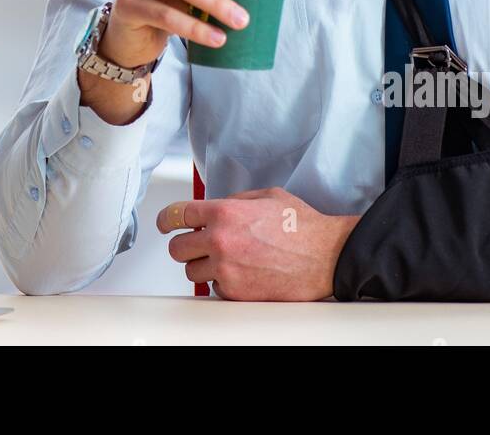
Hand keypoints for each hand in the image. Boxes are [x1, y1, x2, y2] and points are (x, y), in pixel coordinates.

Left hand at [156, 187, 361, 300]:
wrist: (325, 257)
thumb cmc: (301, 226)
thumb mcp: (266, 196)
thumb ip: (234, 200)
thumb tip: (215, 208)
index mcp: (224, 213)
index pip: (177, 215)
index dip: (166, 219)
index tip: (164, 224)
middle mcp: (220, 241)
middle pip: (177, 249)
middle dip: (186, 245)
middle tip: (198, 244)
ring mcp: (226, 270)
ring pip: (192, 273)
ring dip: (203, 266)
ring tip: (226, 260)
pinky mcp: (236, 293)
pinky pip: (214, 289)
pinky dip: (222, 283)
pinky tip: (241, 273)